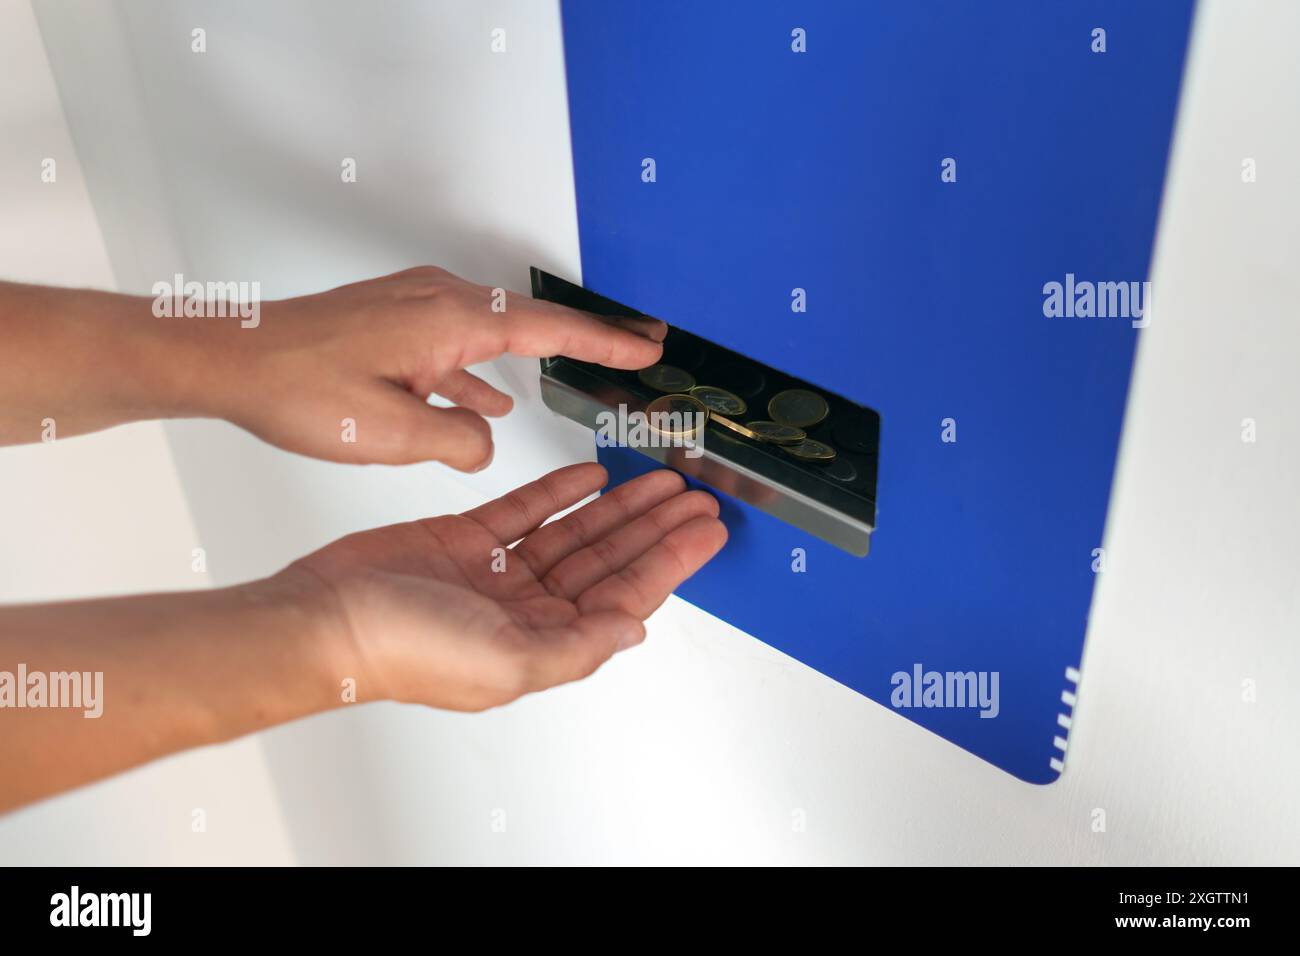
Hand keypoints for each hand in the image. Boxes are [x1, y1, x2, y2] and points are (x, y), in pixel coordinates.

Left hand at [209, 266, 665, 469]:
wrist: (230, 360)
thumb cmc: (298, 388)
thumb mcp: (391, 433)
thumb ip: (458, 440)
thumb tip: (485, 440)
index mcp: (450, 321)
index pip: (549, 329)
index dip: (604, 340)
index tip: (647, 345)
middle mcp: (439, 301)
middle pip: (530, 319)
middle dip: (582, 339)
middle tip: (631, 350)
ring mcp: (414, 307)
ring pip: (492, 332)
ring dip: (532, 354)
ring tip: (571, 370)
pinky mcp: (392, 321)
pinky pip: (454, 344)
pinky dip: (478, 370)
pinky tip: (485, 400)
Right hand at [285, 462, 726, 710]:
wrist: (324, 618)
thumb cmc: (402, 650)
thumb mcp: (507, 659)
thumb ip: (577, 645)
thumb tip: (634, 629)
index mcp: (541, 642)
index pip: (623, 595)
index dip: (669, 562)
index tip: (705, 531)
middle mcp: (525, 609)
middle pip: (607, 560)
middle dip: (655, 527)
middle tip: (696, 496)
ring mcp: (496, 572)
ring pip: (574, 531)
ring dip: (618, 506)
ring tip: (658, 479)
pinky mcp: (465, 539)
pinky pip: (526, 510)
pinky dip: (559, 491)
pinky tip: (592, 475)